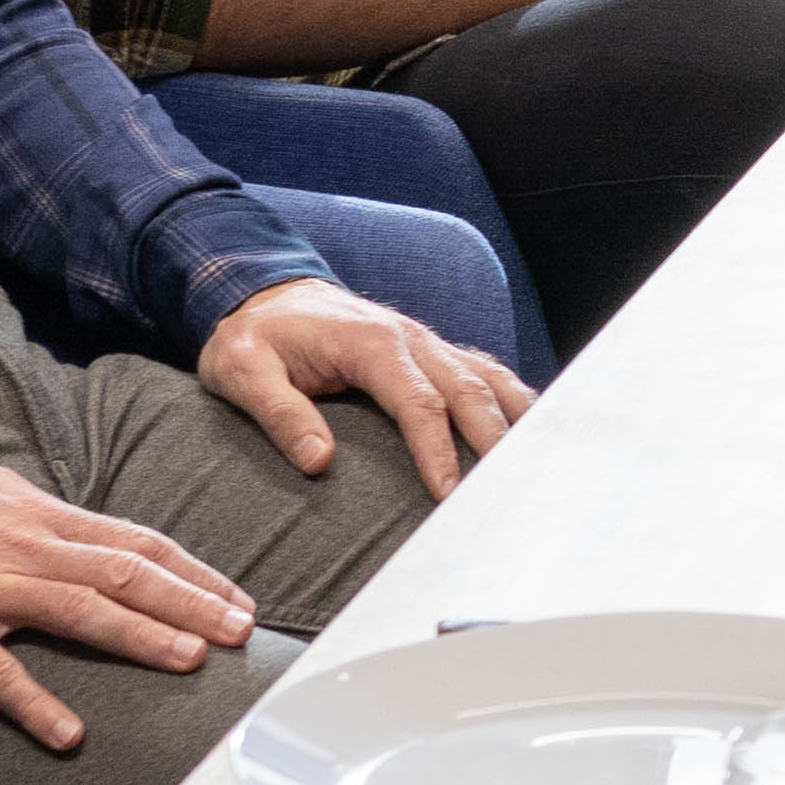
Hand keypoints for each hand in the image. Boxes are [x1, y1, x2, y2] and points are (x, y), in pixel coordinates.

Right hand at [0, 454, 263, 755]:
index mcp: (40, 516)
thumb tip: (93, 537)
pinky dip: (33, 703)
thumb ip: (45, 519)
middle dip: (189, 602)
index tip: (235, 597)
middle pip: (123, 574)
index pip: (134, 542)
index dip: (191, 571)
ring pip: (77, 611)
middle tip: (239, 631)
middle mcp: (23, 547)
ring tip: (189, 660)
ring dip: (137, 637)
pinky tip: (69, 735)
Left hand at [195, 280, 527, 502]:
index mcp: (371, 342)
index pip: (420, 403)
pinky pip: (483, 372)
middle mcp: (411, 338)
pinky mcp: (429, 351)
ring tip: (541, 462)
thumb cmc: (254, 335)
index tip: (448, 496)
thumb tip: (317, 460)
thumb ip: (280, 412)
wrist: (263, 288)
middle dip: (495, 443)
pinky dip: (511, 400)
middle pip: (470, 392)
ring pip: (488, 379)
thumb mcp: (242, 371)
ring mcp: (426, 342)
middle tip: (512, 493)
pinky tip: (531, 428)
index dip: (438, 451)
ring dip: (516, 419)